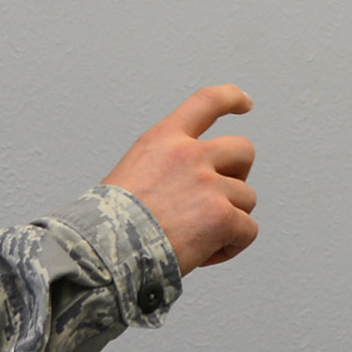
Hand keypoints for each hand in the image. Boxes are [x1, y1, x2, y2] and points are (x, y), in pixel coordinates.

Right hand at [102, 84, 257, 274]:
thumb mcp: (131, 172)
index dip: (230, 98)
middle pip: (243, 150)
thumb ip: (166, 168)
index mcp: (164, 140)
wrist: (103, 250)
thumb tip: (189, 191)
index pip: (206, 102)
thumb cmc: (108, 222)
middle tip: (220, 197)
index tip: (245, 102)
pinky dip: (232, 245)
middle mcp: (190, 155)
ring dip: (231, 218)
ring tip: (200, 237)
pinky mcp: (222, 216)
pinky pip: (247, 230)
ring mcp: (209, 185)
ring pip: (246, 197)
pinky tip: (205, 254)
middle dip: (239, 174)